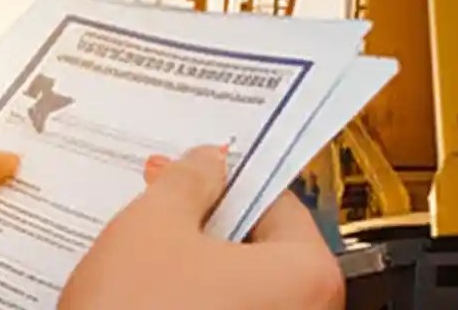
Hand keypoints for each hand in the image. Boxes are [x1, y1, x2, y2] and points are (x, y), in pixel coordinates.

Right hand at [60, 146, 344, 309]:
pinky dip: (196, 309)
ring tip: (148, 269)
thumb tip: (207, 163)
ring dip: (200, 276)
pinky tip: (151, 305)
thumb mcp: (152, 227)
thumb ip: (188, 182)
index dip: (229, 182)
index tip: (198, 176)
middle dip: (211, 232)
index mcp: (309, 278)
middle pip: (263, 254)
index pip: (279, 204)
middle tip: (165, 220)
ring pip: (242, 296)